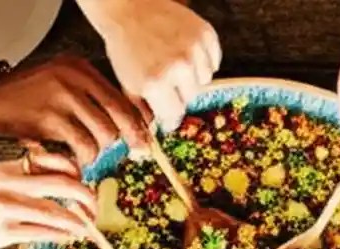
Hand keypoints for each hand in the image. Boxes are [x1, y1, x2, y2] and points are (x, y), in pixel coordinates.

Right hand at [0, 56, 148, 165]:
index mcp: (81, 68)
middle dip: (127, 140)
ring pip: (102, 134)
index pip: (122, 97)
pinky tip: (78, 162)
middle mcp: (74, 78)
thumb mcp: (61, 83)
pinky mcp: (49, 120)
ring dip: (101, 152)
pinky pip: (81, 146)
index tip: (144, 139)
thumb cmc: (26, 95)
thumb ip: (90, 98)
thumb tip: (130, 124)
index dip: (138, 122)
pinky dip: (84, 159)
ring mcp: (62, 97)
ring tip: (91, 157)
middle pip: (118, 116)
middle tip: (127, 154)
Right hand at [0, 154, 94, 248]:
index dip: (76, 172)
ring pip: (55, 212)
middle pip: (61, 184)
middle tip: (93, 207)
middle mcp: (9, 184)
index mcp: (10, 167)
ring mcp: (7, 208)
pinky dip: (60, 235)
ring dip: (77, 222)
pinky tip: (68, 236)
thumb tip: (64, 180)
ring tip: (86, 228)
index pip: (53, 162)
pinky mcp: (4, 231)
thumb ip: (26, 175)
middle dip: (85, 197)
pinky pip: (42, 232)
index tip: (84, 184)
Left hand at [82, 0, 220, 129]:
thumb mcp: (128, 84)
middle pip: (191, 97)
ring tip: (174, 61)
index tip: (168, 112)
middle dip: (179, 92)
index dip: (169, 114)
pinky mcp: (206, 34)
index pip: (174, 115)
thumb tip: (148, 145)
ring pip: (204, 79)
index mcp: (155, 83)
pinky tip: (185, 50)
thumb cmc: (125, 48)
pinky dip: (204, 59)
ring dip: (192, 75)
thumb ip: (143, 113)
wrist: (130, 9)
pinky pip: (213, 61)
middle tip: (166, 76)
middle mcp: (178, 67)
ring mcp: (194, 49)